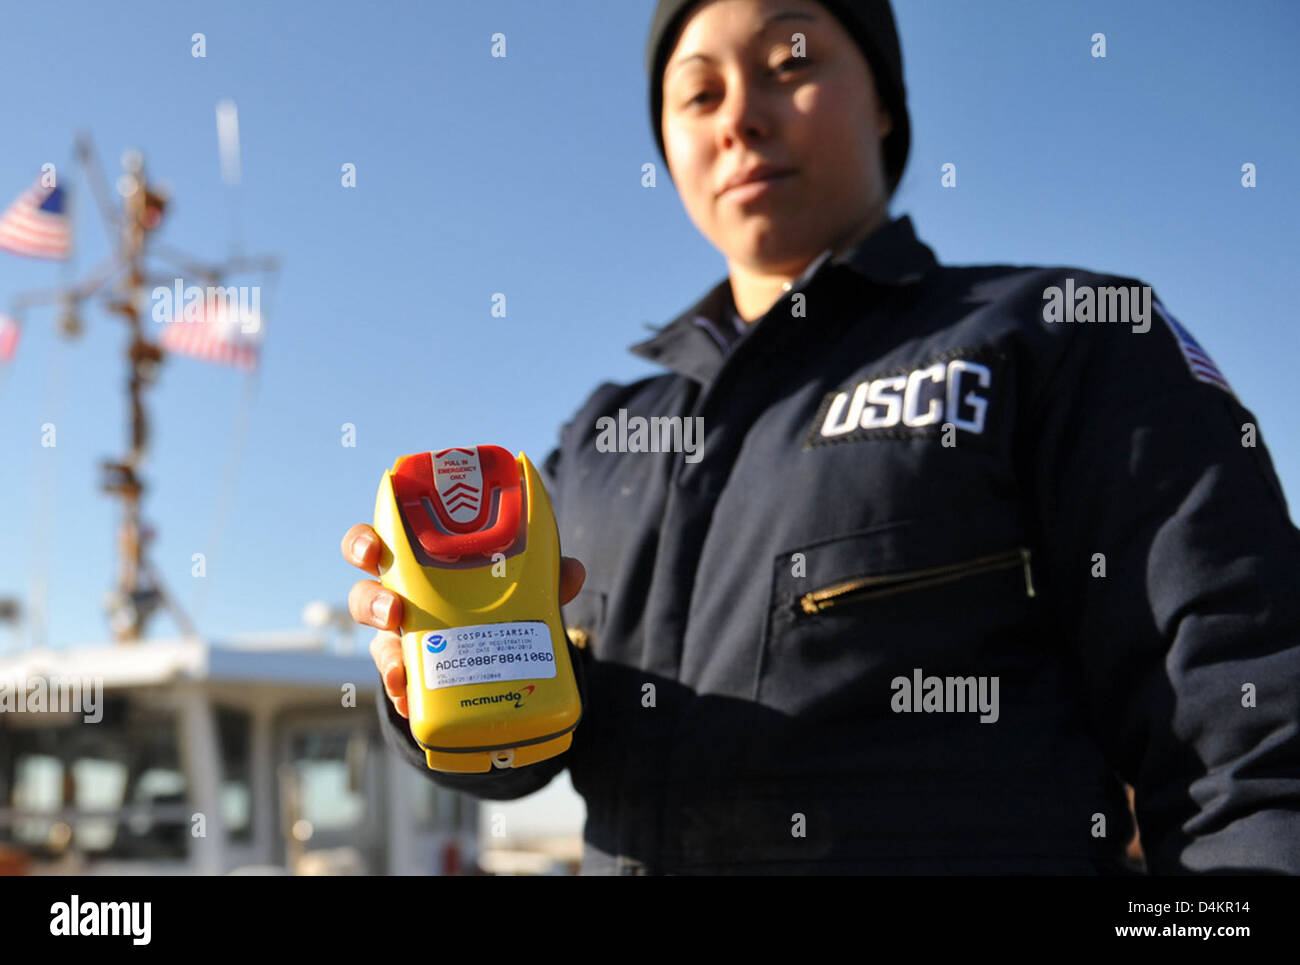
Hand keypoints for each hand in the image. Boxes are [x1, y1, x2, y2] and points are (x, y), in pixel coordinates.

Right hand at [342, 523, 586, 718]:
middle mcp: (400, 602)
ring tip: (401, 669)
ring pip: (378, 647)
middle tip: (393, 612)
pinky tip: (412, 701)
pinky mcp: (414, 680)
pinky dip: (405, 695)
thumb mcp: (515, 587)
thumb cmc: (488, 603)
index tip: (373, 551)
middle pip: (364, 597)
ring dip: (386, 658)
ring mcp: (401, 644)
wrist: (488, 658)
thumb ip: (542, 576)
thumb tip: (572, 571)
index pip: (376, 546)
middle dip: (370, 603)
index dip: (363, 545)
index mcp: (415, 567)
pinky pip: (401, 688)